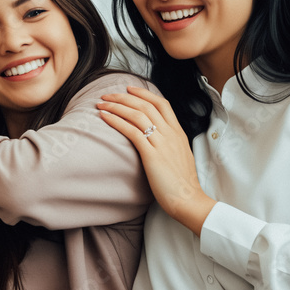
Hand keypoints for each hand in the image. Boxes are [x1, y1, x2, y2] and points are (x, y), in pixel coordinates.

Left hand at [97, 86, 215, 233]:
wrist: (189, 200)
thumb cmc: (182, 183)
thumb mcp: (180, 156)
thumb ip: (170, 144)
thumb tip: (157, 139)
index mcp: (179, 133)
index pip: (162, 104)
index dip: (144, 94)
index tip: (129, 88)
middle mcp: (171, 134)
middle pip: (146, 106)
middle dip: (123, 97)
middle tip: (106, 95)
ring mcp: (162, 143)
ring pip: (137, 115)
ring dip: (116, 106)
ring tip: (101, 104)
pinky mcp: (152, 155)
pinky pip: (132, 131)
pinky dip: (116, 121)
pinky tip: (104, 117)